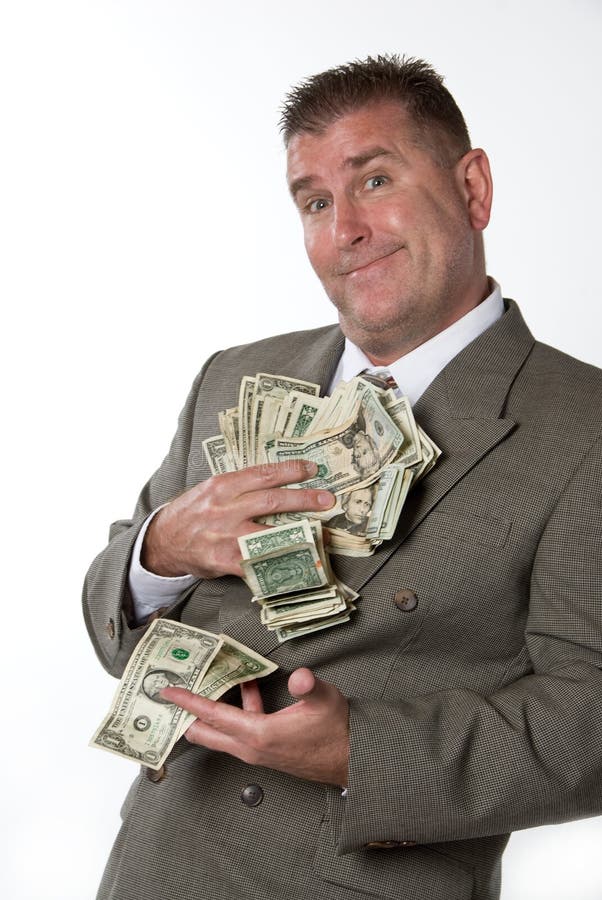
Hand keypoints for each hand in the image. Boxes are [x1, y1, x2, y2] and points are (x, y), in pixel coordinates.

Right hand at [142, 460, 334, 577]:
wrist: (163, 542)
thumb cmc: (192, 513)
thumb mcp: (211, 490)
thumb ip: (240, 486)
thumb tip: (279, 481)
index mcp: (222, 486)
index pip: (263, 474)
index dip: (290, 470)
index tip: (312, 468)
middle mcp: (225, 509)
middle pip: (272, 501)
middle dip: (304, 499)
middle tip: (327, 499)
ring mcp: (225, 536)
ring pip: (269, 532)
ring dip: (299, 533)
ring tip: (322, 533)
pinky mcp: (225, 561)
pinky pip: (258, 563)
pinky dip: (279, 563)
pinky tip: (298, 563)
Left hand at [161, 667, 348, 786]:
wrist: (352, 760)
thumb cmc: (338, 732)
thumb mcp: (325, 700)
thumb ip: (309, 686)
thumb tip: (299, 676)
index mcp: (259, 735)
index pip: (214, 716)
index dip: (189, 702)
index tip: (168, 692)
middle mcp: (252, 747)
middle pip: (206, 732)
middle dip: (186, 715)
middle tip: (170, 697)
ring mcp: (257, 752)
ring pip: (222, 732)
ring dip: (210, 712)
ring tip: (204, 686)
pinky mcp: (266, 750)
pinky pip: (239, 730)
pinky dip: (234, 711)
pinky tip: (248, 688)